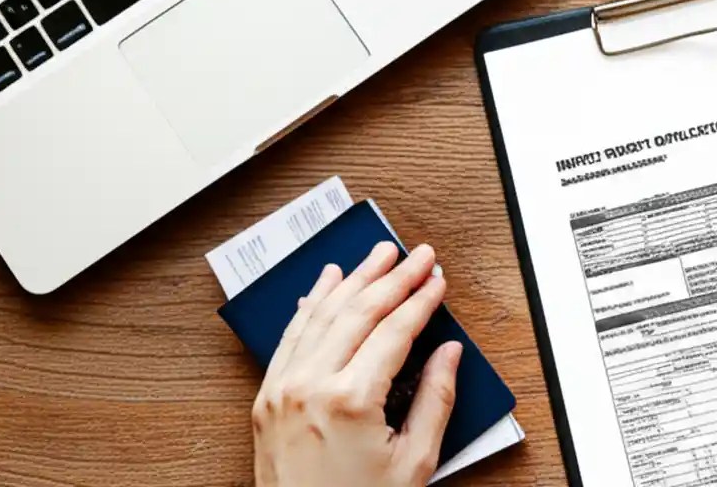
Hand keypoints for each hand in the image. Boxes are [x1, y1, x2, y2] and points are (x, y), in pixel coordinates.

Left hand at [252, 242, 461, 486]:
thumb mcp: (414, 462)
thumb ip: (435, 401)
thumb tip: (449, 355)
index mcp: (351, 400)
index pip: (395, 330)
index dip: (421, 300)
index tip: (437, 280)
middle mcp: (311, 386)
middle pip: (360, 311)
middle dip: (393, 276)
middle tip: (417, 254)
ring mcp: (283, 390)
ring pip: (322, 314)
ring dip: (353, 279)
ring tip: (378, 255)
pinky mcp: (267, 399)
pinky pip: (291, 337)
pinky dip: (311, 305)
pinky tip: (326, 283)